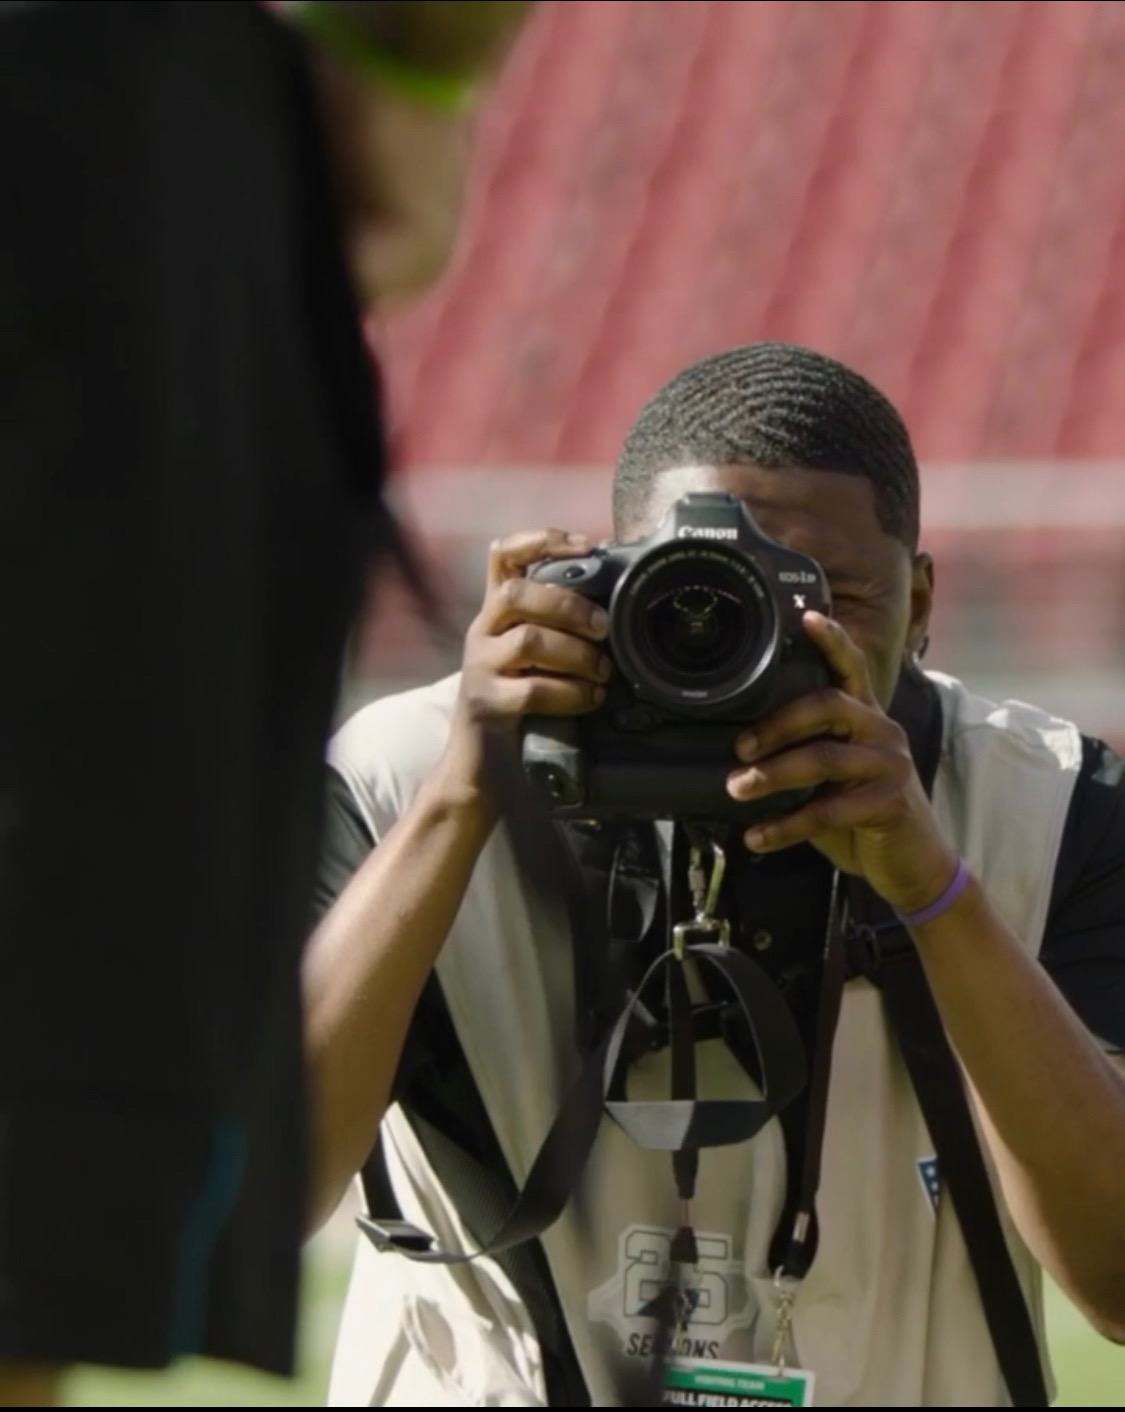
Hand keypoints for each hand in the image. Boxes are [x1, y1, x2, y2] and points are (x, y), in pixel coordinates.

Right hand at [437, 529, 611, 804]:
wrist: (480, 769)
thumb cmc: (519, 709)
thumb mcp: (535, 660)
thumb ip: (557, 630)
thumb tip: (614, 609)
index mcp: (496, 615)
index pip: (503, 556)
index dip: (541, 541)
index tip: (586, 545)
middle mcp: (482, 633)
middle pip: (517, 594)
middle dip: (569, 605)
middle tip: (604, 628)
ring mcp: (479, 669)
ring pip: (528, 640)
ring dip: (576, 653)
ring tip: (602, 671)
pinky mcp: (485, 704)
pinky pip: (533, 690)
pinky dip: (570, 692)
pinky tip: (589, 698)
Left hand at [726, 612, 956, 914]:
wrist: (914, 866)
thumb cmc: (863, 817)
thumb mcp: (832, 780)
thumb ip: (803, 756)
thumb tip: (740, 754)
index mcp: (866, 718)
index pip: (852, 668)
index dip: (832, 641)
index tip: (805, 617)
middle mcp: (882, 731)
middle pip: (828, 706)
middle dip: (777, 724)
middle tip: (740, 748)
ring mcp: (890, 765)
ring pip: (824, 758)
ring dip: (773, 775)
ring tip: (736, 789)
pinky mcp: (890, 803)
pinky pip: (829, 809)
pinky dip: (786, 826)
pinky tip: (757, 836)